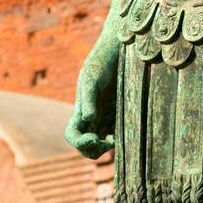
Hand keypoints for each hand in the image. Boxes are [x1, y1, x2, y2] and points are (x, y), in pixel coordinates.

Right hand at [65, 43, 118, 159]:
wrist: (120, 53)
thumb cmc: (102, 63)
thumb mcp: (93, 79)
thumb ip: (89, 99)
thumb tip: (89, 118)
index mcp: (80, 111)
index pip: (73, 135)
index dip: (79, 142)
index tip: (94, 139)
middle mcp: (93, 119)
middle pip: (87, 146)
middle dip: (94, 150)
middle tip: (108, 143)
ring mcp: (108, 119)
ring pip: (103, 145)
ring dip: (108, 147)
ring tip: (118, 139)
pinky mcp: (123, 117)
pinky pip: (120, 136)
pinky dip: (122, 140)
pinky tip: (129, 133)